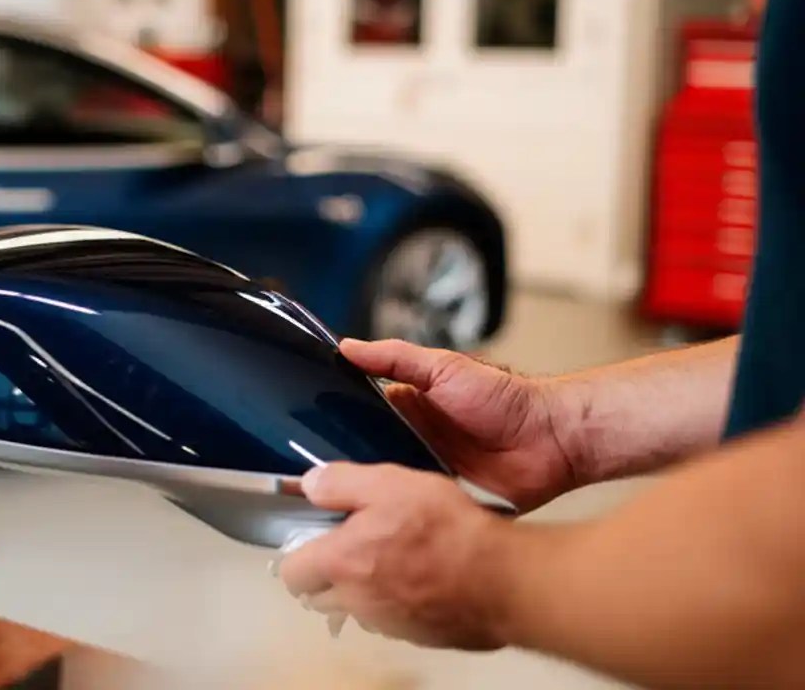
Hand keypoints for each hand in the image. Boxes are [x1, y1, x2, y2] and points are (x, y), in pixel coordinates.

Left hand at [278, 462, 510, 649]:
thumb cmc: (444, 526)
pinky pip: (393, 622)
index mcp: (339, 564)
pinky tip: (423, 582)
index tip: (320, 538)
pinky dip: (397, 605)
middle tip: (354, 548)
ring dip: (363, 592)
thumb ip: (342, 483)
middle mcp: (356, 602)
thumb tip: (308, 484)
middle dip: (326, 577)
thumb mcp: (391, 483)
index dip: (300, 555)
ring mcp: (388, 625)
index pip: (291, 574)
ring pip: (357, 611)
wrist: (504, 580)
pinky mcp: (419, 638)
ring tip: (393, 563)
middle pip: (319, 598)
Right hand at [341, 338, 576, 511]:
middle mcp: (410, 441)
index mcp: (406, 408)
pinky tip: (385, 514)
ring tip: (347, 496)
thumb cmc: (504, 399)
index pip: (357, 415)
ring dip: (374, 488)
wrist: (550, 440)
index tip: (310, 428)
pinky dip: (403, 510)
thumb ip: (395, 357)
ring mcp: (425, 473)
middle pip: (366, 453)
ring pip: (385, 483)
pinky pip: (413, 508)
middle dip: (348, 461)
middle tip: (323, 470)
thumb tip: (347, 345)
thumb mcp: (443, 368)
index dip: (335, 422)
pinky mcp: (442, 502)